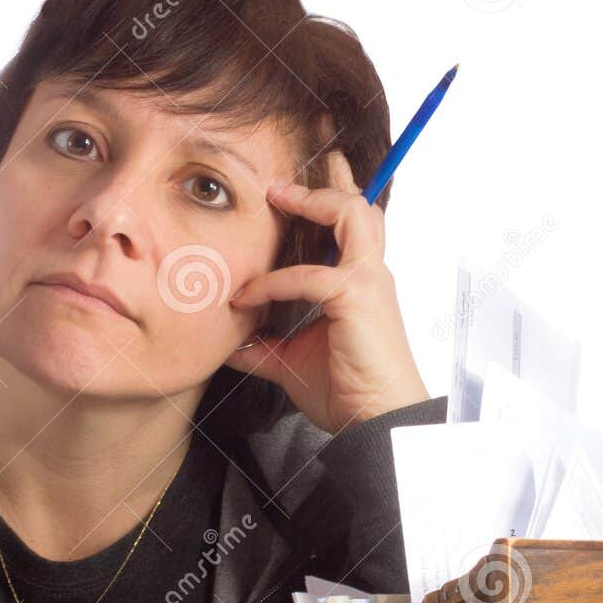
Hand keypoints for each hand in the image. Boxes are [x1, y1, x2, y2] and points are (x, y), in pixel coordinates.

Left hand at [224, 148, 427, 433]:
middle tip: (280, 180)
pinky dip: (275, 281)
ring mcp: (369, 282)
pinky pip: (310, 276)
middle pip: (359, 207)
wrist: (374, 422)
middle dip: (328, 181)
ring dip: (314, 202)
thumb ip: (263, 347)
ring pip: (351, 216)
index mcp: (358, 283)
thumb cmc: (347, 392)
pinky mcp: (359, 298)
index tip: (291, 185)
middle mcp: (370, 274)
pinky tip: (248, 296)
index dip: (329, 196)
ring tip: (279, 197)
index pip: (350, 227)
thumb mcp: (291, 362)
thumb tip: (228, 344)